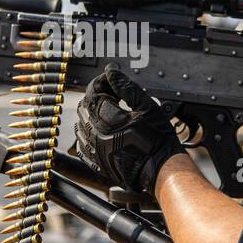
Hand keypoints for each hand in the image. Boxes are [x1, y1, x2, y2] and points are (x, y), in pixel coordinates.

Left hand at [75, 65, 183, 193]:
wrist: (161, 170)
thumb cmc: (157, 140)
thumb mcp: (146, 106)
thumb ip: (125, 86)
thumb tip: (111, 72)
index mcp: (108, 119)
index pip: (93, 91)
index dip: (101, 82)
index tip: (111, 79)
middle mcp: (96, 135)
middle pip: (85, 106)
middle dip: (97, 96)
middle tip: (114, 94)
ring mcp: (93, 150)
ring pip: (81, 123)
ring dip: (92, 113)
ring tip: (111, 112)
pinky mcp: (94, 162)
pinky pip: (81, 142)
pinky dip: (89, 132)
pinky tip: (103, 129)